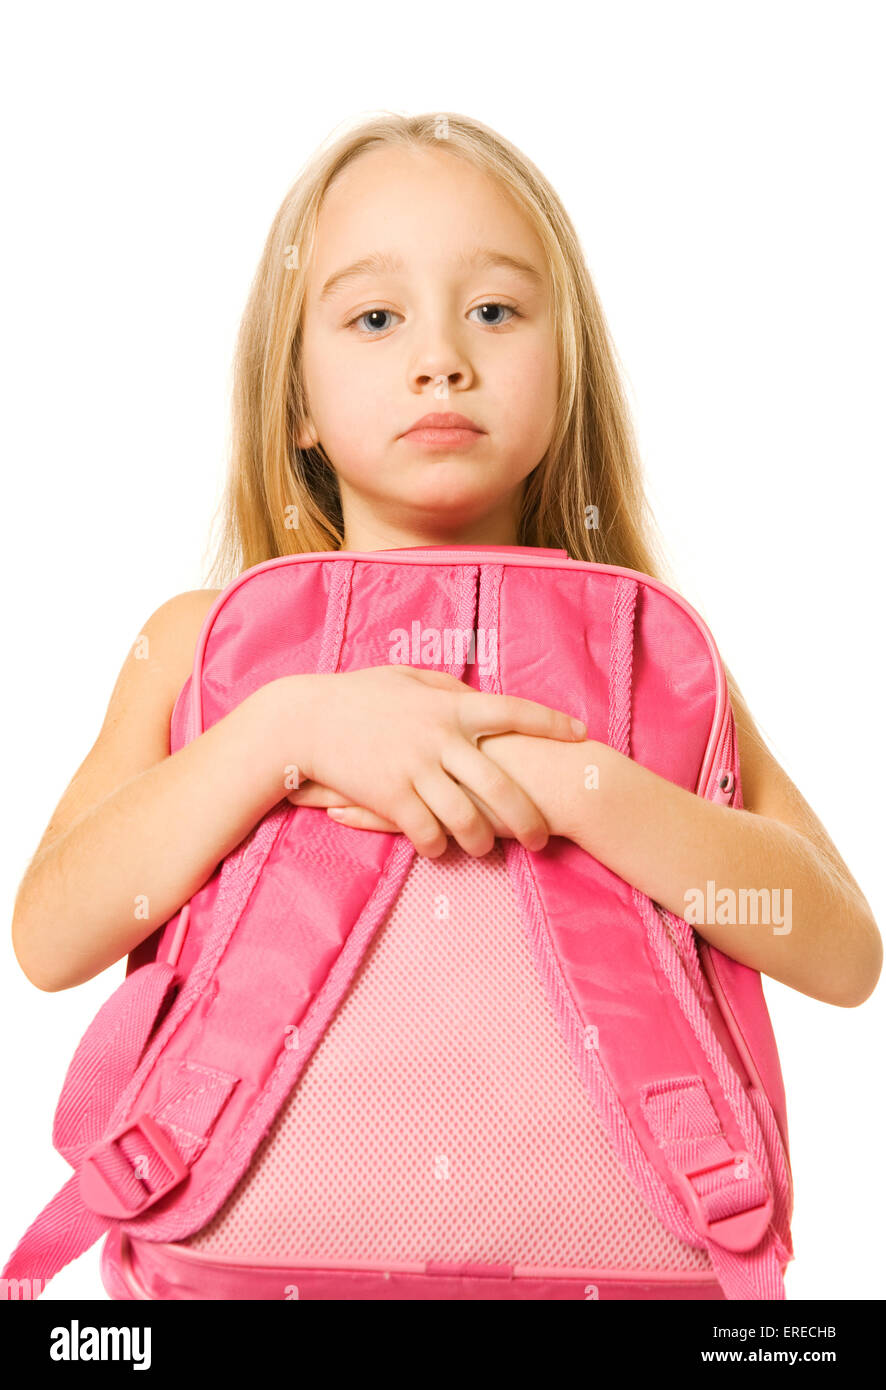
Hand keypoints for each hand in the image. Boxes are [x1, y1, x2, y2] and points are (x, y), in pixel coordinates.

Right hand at [270, 664, 586, 858]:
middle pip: (500, 786)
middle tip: (544, 839)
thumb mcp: (408, 678)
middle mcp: (439, 738)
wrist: (306, 719)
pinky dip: (438, 847)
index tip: (580, 734)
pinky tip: (441, 850)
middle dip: (528, 817)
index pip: (513, 711)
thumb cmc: (359, 695)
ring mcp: (415, 770)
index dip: (550, 724)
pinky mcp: (390, 797)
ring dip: (482, 841)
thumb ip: (448, 688)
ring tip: (488, 849)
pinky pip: (426, 832)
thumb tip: (479, 696)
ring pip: (467, 818)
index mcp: (449, 705)